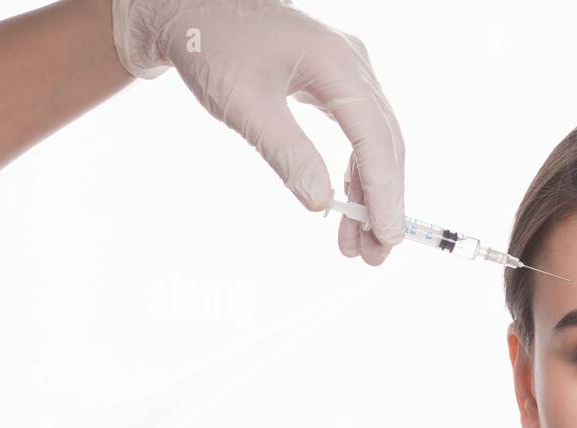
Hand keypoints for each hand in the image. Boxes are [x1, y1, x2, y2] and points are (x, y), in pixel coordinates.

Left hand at [111, 0, 405, 262]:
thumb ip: (287, 153)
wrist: (188, 6)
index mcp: (336, 64)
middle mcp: (353, 67)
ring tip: (358, 244)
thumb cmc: (209, 44)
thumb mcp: (244, 103)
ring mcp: (347, 75)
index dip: (386, 193)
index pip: (375, 139)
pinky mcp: (334, 86)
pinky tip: (346, 208)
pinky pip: (358, 136)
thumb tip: (319, 204)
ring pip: (374, 146)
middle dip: (384, 203)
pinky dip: (353, 175)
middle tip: (375, 254)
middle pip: (385, 146)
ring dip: (369, 195)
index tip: (388, 237)